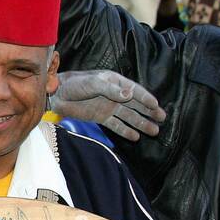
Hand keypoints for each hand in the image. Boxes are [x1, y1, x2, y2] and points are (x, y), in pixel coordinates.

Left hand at [51, 70, 166, 141]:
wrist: (57, 95)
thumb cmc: (75, 84)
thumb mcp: (93, 83)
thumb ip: (110, 89)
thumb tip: (129, 94)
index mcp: (115, 82)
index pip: (135, 91)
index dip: (146, 98)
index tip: (156, 105)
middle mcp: (115, 95)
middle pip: (136, 105)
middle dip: (149, 112)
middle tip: (162, 118)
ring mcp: (109, 107)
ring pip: (129, 116)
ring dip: (141, 123)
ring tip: (154, 131)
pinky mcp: (101, 117)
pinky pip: (116, 125)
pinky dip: (126, 131)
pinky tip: (136, 137)